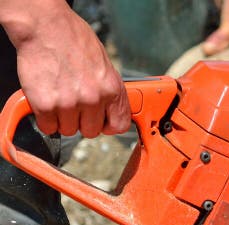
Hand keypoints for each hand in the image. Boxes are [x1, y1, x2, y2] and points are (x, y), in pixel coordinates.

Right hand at [0, 0, 129, 137]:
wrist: (45, 25)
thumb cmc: (73, 38)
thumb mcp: (104, 64)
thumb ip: (107, 88)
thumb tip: (110, 107)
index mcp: (111, 89)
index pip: (119, 125)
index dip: (108, 125)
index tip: (100, 121)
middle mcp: (93, 98)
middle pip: (91, 130)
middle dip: (81, 120)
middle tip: (72, 104)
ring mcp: (69, 103)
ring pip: (69, 130)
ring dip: (62, 119)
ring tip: (58, 97)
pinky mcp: (46, 104)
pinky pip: (48, 127)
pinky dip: (45, 118)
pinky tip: (45, 101)